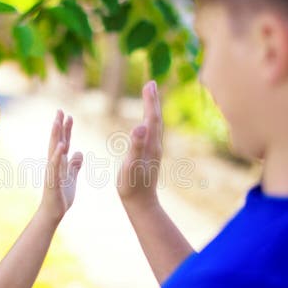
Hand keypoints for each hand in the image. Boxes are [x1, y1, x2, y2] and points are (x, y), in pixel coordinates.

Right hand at [41, 110, 82, 220]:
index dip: (66, 129)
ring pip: (53, 149)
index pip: (63, 141)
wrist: (54, 212)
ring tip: (57, 122)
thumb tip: (79, 152)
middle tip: (60, 111)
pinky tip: (61, 145)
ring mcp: (52, 170)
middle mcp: (54, 163)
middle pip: (56, 141)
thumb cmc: (62, 196)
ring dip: (55, 135)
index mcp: (60, 162)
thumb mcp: (72, 177)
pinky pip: (55, 165)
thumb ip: (75, 165)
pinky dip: (58, 155)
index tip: (68, 115)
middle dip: (59, 126)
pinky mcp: (52, 179)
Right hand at [117, 81, 162, 204]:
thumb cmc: (132, 186)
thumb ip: (135, 146)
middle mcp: (154, 146)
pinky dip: (149, 122)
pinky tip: (145, 124)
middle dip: (152, 101)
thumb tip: (140, 126)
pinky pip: (150, 133)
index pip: (151, 118)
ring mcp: (153, 151)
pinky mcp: (149, 156)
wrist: (141, 203)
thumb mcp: (131, 165)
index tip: (149, 84)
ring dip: (152, 110)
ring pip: (154, 126)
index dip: (150, 101)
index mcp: (150, 145)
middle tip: (150, 84)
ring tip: (149, 97)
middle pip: (155, 118)